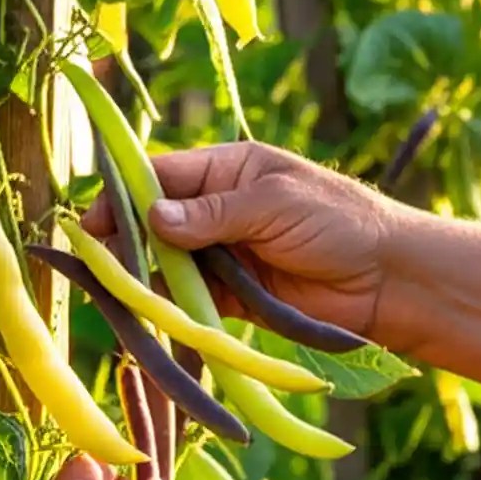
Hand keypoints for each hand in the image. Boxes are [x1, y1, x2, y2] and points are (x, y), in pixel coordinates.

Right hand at [83, 141, 401, 344]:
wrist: (388, 279)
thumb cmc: (341, 221)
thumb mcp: (275, 203)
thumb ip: (213, 212)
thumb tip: (152, 219)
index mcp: (229, 169)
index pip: (160, 175)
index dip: (123, 195)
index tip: (92, 220)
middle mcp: (219, 208)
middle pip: (154, 221)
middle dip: (124, 239)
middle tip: (95, 261)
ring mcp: (223, 254)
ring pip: (165, 262)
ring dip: (141, 275)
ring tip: (111, 288)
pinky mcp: (230, 296)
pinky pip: (187, 297)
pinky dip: (166, 304)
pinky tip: (145, 310)